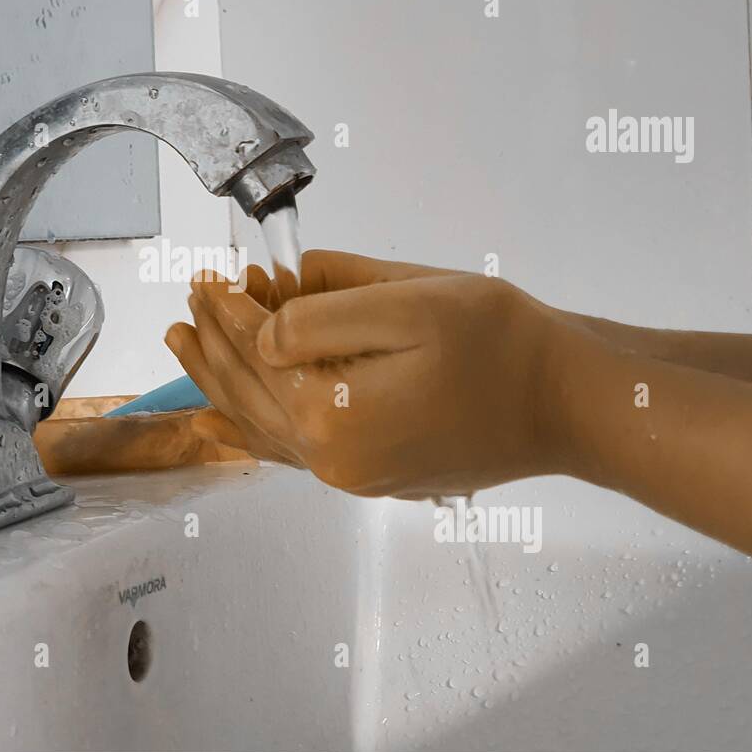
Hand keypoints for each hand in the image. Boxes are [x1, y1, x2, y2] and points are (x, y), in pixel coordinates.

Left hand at [164, 250, 570, 497]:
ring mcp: (350, 475)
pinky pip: (289, 451)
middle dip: (213, 342)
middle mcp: (330, 459)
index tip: (204, 275)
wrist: (567, 404)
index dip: (226, 309)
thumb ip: (320, 315)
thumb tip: (262, 329)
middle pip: (247, 392)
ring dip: (219, 382)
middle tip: (185, 302)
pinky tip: (221, 422)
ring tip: (184, 346)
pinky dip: (248, 429)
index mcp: (331, 415)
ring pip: (260, 424)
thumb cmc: (499, 345)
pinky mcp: (370, 475)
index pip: (255, 353)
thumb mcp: (407, 303)